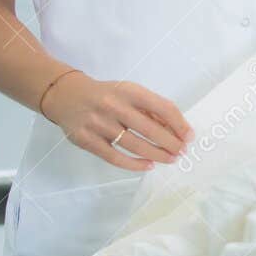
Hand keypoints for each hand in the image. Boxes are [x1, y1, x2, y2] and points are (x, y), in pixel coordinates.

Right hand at [41, 73, 192, 171]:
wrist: (66, 95)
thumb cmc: (107, 95)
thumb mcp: (130, 93)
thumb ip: (151, 109)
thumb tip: (177, 130)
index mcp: (129, 91)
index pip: (162, 107)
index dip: (179, 124)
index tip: (189, 137)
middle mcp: (113, 105)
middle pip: (149, 129)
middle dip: (170, 143)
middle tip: (181, 152)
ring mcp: (98, 123)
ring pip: (134, 145)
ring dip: (156, 154)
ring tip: (169, 159)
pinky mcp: (86, 140)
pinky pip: (114, 157)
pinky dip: (134, 164)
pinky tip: (148, 165)